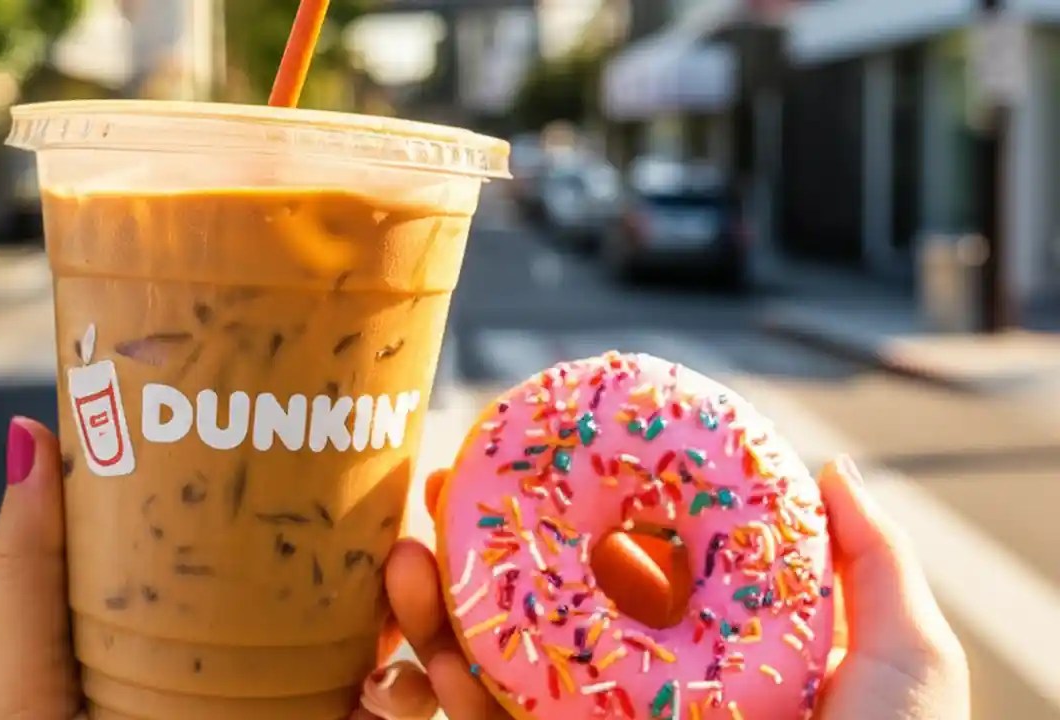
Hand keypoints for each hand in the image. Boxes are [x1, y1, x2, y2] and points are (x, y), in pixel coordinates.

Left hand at [0, 417, 433, 719]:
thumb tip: (31, 429)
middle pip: (368, 601)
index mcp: (219, 634)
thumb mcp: (33, 673)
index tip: (362, 447)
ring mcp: (318, 716)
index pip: (292, 559)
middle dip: (403, 555)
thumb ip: (30, 569)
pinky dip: (422, 697)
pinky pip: (409, 718)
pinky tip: (388, 685)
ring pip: (404, 657)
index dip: (340, 509)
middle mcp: (283, 674)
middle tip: (404, 529)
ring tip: (408, 581)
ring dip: (428, 614)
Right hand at [383, 456, 969, 719]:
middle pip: (529, 609)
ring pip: (486, 670)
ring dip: (429, 614)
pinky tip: (422, 651)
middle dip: (468, 552)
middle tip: (437, 490)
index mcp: (692, 651)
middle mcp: (629, 690)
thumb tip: (832, 466)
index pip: (608, 569)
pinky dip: (444, 694)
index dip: (560, 513)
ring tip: (403, 555)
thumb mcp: (900, 656)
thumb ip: (870, 562)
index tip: (518, 456)